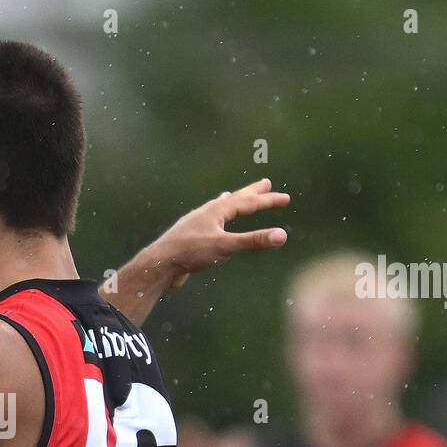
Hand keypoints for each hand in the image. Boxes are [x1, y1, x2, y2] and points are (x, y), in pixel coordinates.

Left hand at [149, 179, 289, 283]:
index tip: (286, 198)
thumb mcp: (225, 247)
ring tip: (233, 196)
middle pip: (234, 199)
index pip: (248, 202)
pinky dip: (214, 218)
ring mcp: (196, 224)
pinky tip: (210, 225)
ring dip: (230, 202)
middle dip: (252, 193)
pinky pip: (206, 222)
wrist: (159, 263)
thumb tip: (282, 236)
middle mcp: (206, 213)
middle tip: (266, 183)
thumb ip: (253, 241)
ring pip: (217, 209)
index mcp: (217, 211)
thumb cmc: (190, 252)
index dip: (268, 200)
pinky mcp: (189, 237)